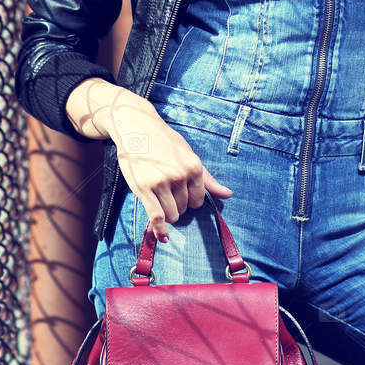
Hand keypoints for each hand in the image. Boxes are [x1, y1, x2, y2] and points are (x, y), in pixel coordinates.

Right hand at [103, 98, 231, 241]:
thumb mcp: (189, 154)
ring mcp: (161, 183)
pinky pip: (156, 216)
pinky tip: (163, 237)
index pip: (198, 200)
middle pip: (185, 208)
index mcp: (193, 167)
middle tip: (165, 190)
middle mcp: (180, 175)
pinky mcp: (144, 188)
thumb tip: (228, 194)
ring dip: (167, 213)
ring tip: (159, 199)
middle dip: (177, 204)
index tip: (180, 194)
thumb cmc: (164, 141)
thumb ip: (207, 178)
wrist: (136, 127)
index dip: (190, 201)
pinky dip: (160, 230)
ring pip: (172, 214)